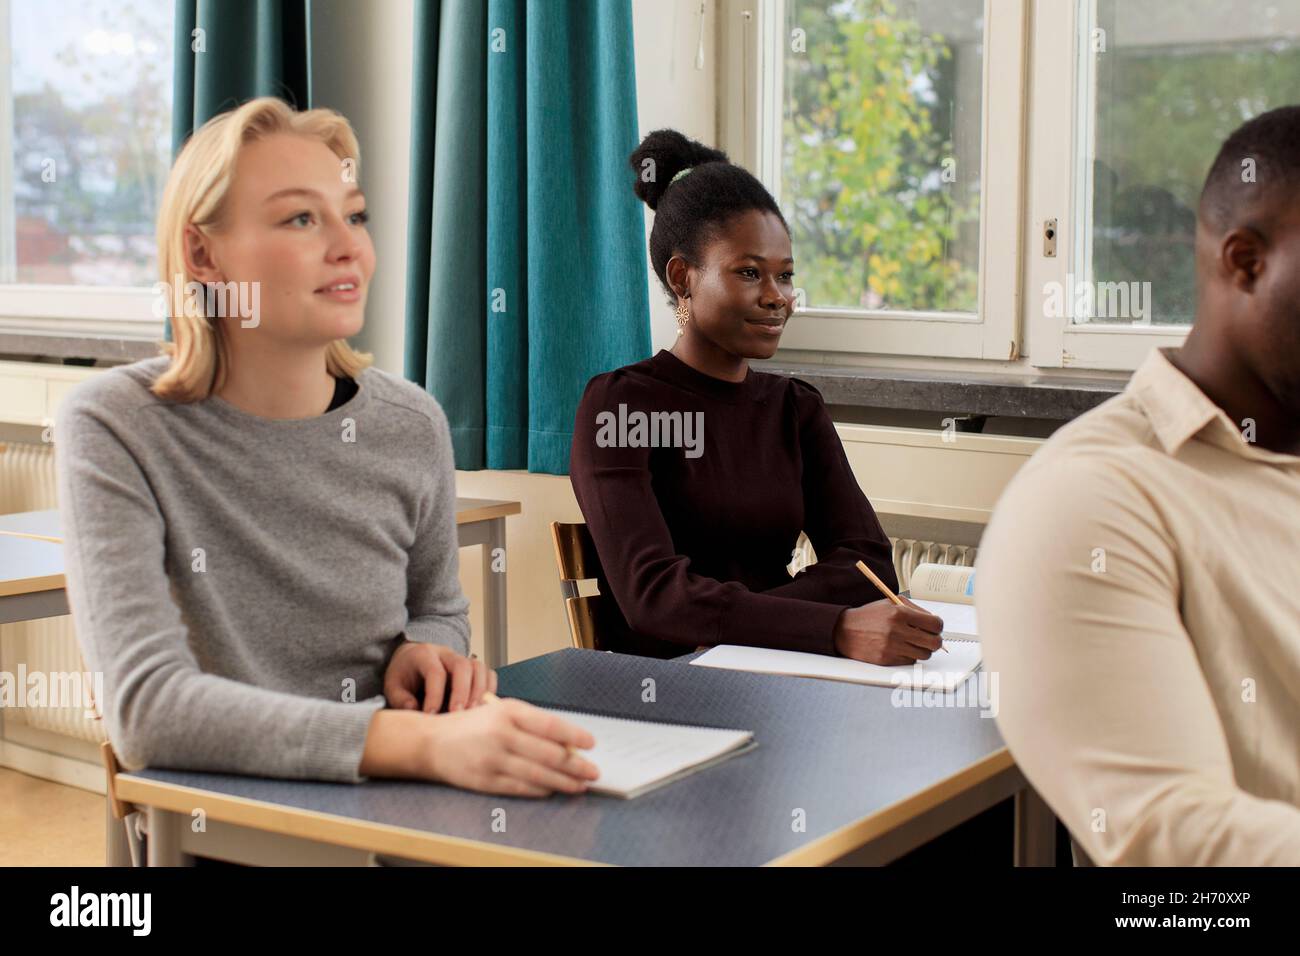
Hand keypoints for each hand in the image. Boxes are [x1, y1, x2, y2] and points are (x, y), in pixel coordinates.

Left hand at [383, 639, 496, 712]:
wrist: (412, 659)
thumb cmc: (404, 674)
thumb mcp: (392, 685)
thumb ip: (400, 699)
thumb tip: (416, 709)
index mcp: (424, 655)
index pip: (435, 672)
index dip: (435, 694)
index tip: (431, 715)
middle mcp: (446, 654)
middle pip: (462, 665)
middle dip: (462, 691)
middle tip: (457, 714)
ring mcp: (462, 658)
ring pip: (479, 668)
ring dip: (479, 691)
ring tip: (472, 713)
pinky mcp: (473, 668)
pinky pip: (488, 674)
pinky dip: (489, 690)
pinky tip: (481, 707)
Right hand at [423, 697, 599, 796]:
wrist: (431, 742)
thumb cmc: (471, 725)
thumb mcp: (500, 712)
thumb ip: (531, 724)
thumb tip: (567, 743)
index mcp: (507, 711)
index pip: (550, 724)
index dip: (574, 735)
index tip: (590, 743)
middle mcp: (501, 734)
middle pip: (548, 753)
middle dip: (576, 765)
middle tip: (592, 771)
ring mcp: (492, 759)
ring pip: (537, 774)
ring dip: (563, 781)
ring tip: (579, 785)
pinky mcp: (485, 780)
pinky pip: (520, 787)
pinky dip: (541, 790)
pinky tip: (553, 790)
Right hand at [833, 598, 943, 664]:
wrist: (844, 630)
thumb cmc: (870, 616)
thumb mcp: (890, 604)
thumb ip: (914, 610)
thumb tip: (935, 622)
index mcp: (899, 613)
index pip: (935, 624)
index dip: (938, 627)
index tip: (935, 627)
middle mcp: (896, 630)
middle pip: (934, 642)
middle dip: (935, 641)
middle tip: (929, 638)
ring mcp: (891, 646)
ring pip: (924, 654)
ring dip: (922, 649)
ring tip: (912, 643)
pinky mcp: (887, 659)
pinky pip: (910, 661)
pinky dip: (908, 656)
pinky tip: (898, 648)